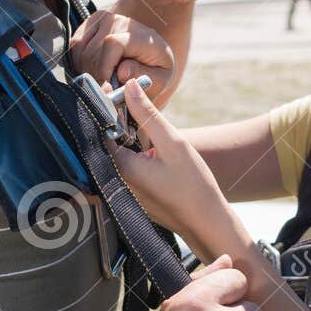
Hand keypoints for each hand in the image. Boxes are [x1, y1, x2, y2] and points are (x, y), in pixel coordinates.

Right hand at [68, 10, 175, 103]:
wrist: (151, 50)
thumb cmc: (156, 69)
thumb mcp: (161, 79)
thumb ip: (144, 76)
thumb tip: (122, 72)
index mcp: (140, 34)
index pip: (112, 44)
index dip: (104, 69)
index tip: (106, 90)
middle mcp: (119, 21)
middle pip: (93, 51)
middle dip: (95, 76)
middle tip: (104, 92)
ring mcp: (102, 20)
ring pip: (80, 50)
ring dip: (86, 71)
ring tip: (101, 81)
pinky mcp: (90, 22)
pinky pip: (74, 46)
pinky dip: (79, 63)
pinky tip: (93, 71)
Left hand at [109, 79, 233, 255]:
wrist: (207, 223)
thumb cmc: (193, 187)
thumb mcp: (173, 144)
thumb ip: (149, 115)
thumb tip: (130, 87)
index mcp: (121, 168)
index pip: (103, 129)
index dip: (108, 106)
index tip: (116, 86)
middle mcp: (118, 180)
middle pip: (110, 140)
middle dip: (119, 116)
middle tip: (131, 94)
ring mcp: (126, 189)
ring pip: (121, 151)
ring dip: (129, 131)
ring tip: (140, 111)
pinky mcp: (136, 193)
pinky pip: (130, 164)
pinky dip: (137, 148)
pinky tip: (150, 139)